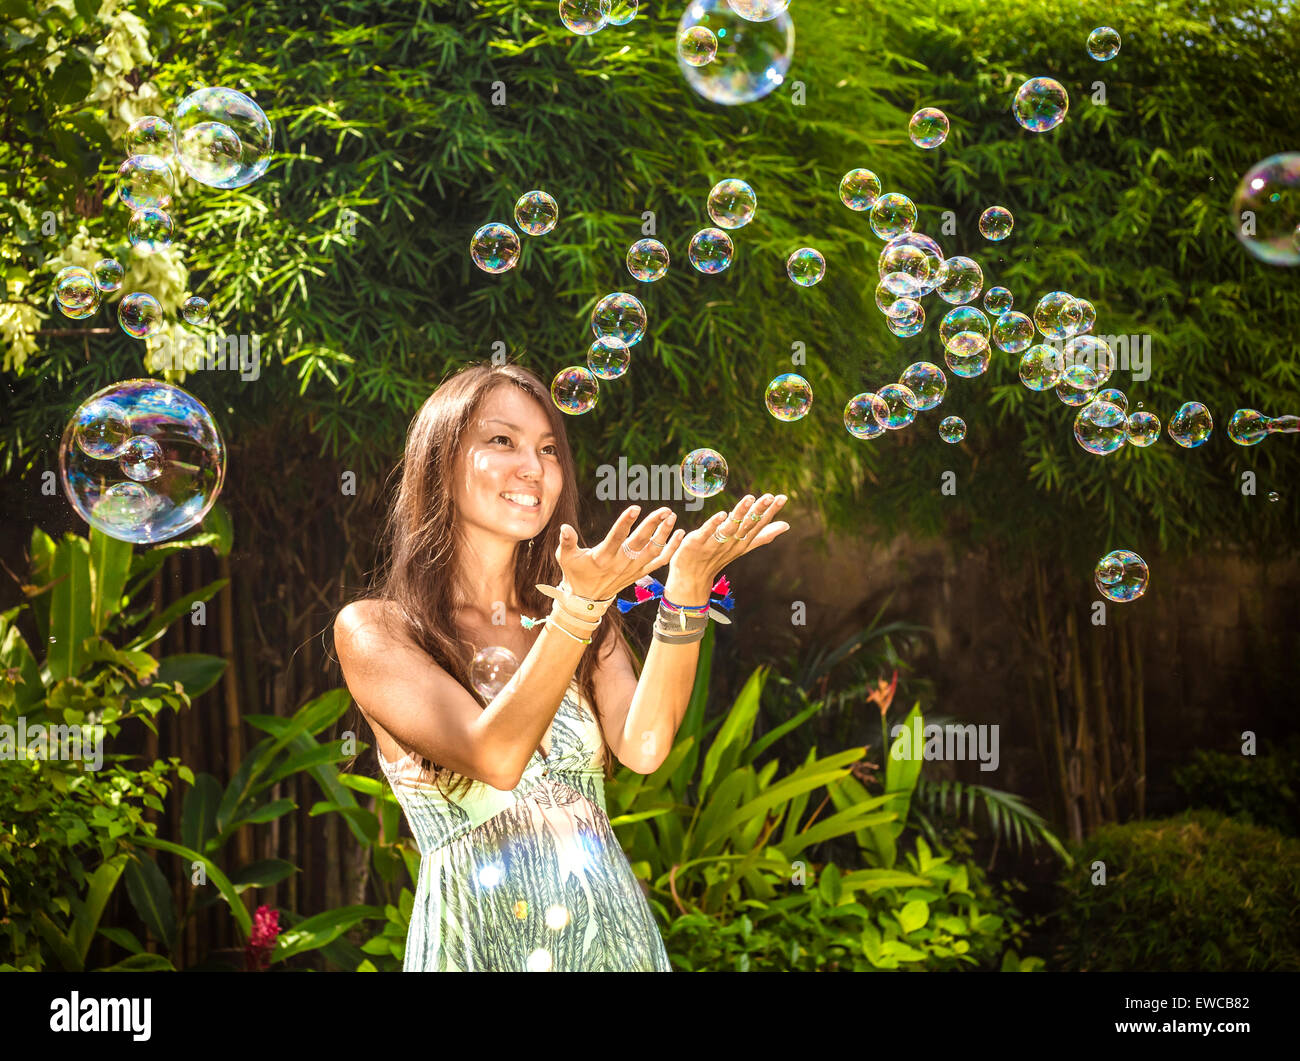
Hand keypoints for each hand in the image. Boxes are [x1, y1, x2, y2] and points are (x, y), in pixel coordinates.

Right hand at [555, 505, 685, 600]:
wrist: (586, 599)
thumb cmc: (575, 572)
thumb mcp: (565, 557)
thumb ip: (567, 541)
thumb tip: (564, 527)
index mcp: (603, 557)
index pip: (616, 537)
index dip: (625, 523)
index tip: (635, 508)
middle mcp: (620, 563)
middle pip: (639, 542)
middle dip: (652, 525)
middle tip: (664, 510)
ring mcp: (633, 569)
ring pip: (652, 551)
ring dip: (664, 535)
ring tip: (672, 517)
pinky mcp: (640, 573)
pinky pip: (660, 561)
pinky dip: (671, 549)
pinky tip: (680, 534)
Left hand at [665, 493, 790, 601]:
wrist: (692, 579)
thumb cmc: (718, 558)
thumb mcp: (743, 546)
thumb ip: (763, 536)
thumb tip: (786, 526)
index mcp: (743, 541)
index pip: (759, 524)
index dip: (771, 511)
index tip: (782, 497)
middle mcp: (731, 543)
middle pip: (747, 524)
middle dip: (759, 510)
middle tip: (770, 496)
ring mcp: (715, 544)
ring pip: (730, 527)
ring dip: (740, 513)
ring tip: (749, 498)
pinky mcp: (697, 543)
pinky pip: (707, 532)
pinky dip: (714, 524)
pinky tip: (722, 514)